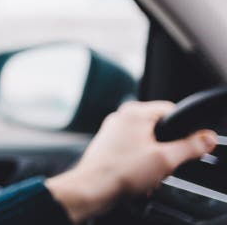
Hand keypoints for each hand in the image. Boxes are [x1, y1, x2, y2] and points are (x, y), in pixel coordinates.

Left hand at [45, 100, 217, 222]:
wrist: (92, 188)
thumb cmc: (122, 171)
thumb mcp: (166, 159)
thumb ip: (190, 147)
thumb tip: (206, 138)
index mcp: (135, 112)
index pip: (171, 110)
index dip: (184, 129)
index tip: (188, 146)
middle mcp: (121, 117)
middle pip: (159, 128)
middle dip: (166, 149)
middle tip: (163, 164)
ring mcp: (112, 131)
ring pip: (146, 142)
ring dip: (153, 160)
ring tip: (148, 174)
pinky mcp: (108, 145)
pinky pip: (133, 152)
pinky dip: (139, 164)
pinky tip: (138, 178)